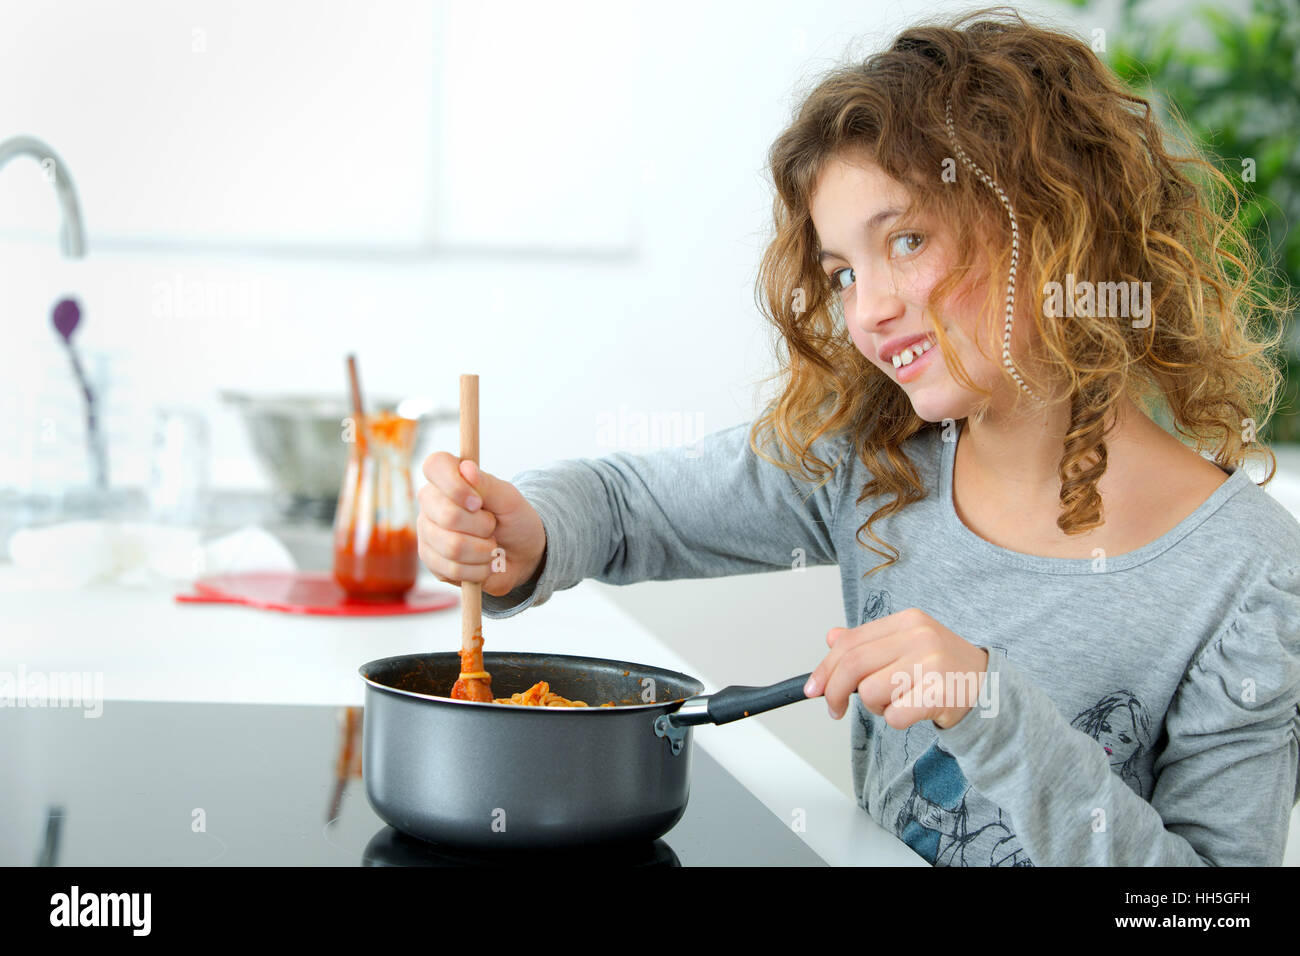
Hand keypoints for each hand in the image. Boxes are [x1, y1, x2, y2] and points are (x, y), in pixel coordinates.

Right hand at [417, 453, 546, 596]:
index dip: (456, 485)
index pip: (435, 466)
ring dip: (483, 550)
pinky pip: (452, 569)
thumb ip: (487, 484)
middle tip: (492, 526)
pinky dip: (478, 569)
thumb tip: (466, 468)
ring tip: (490, 546)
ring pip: (452, 546)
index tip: (478, 502)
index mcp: (448, 479)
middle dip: (483, 526)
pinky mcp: (430, 561)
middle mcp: (431, 503)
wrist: (521, 555)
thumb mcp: (510, 499)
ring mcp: (427, 533)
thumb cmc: (513, 520)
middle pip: (447, 515)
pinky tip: (483, 563)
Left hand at [803, 608, 989, 730]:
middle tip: (834, 708)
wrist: (990, 688)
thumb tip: (832, 637)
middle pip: (854, 666)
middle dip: (835, 692)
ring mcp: (932, 665)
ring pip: (872, 693)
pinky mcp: (940, 694)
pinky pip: (894, 715)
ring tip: (896, 701)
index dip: (825, 667)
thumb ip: (870, 642)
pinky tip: (913, 711)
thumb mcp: (908, 645)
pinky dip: (895, 719)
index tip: (814, 687)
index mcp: (908, 621)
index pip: (850, 642)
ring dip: (876, 707)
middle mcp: (920, 638)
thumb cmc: (943, 668)